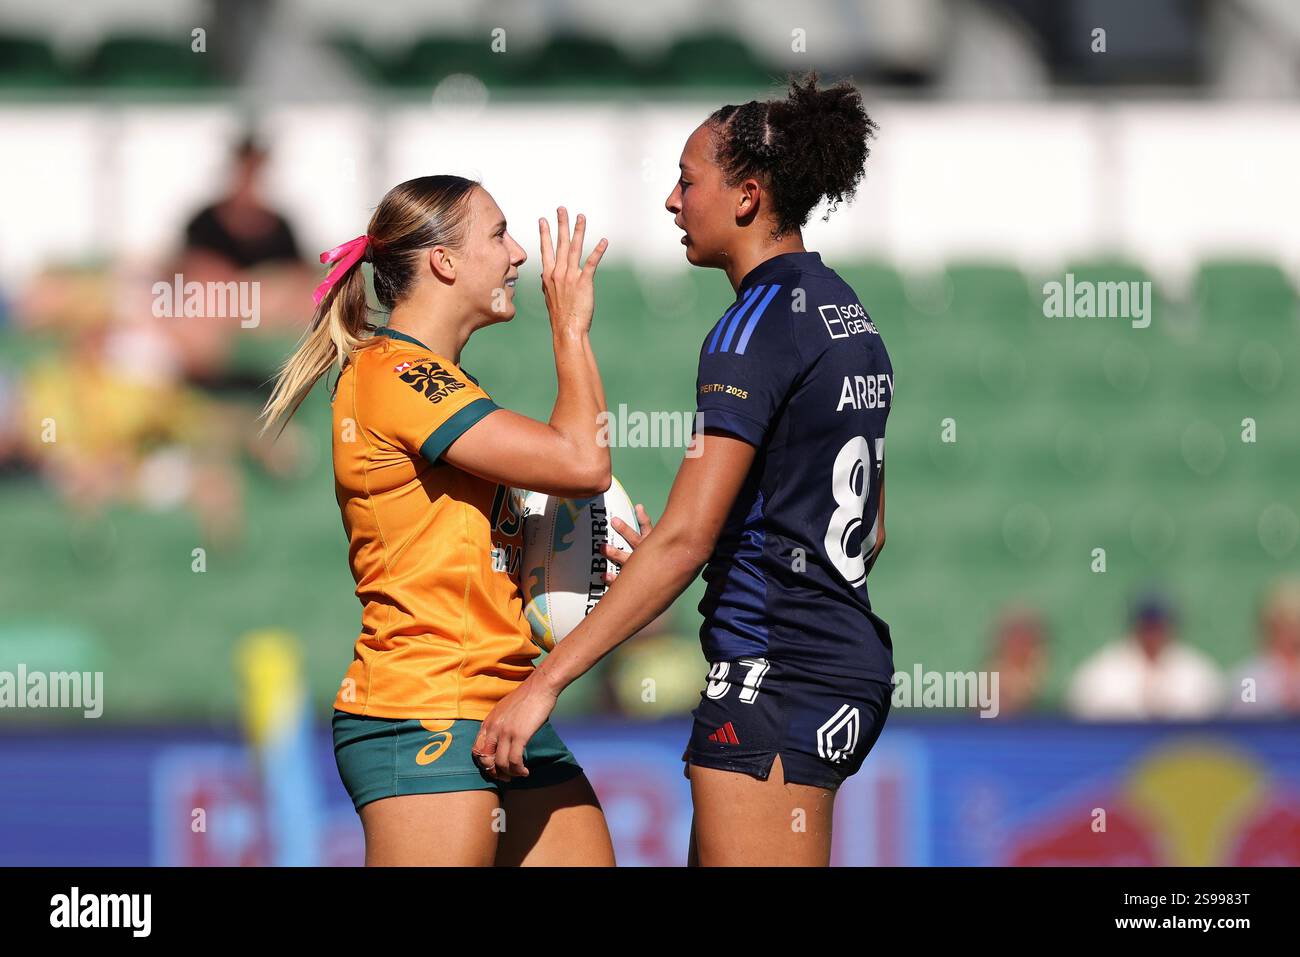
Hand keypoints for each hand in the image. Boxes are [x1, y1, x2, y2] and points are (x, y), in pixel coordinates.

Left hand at [472, 675, 557, 781]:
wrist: (539, 687)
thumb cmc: (526, 698)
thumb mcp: (503, 710)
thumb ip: (498, 724)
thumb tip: (500, 740)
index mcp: (488, 722)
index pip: (476, 749)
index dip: (484, 763)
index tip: (494, 768)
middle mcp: (493, 728)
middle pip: (486, 759)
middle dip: (494, 772)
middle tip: (505, 777)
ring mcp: (505, 732)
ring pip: (500, 763)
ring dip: (509, 774)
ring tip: (518, 774)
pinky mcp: (519, 736)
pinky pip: (514, 761)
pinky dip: (519, 770)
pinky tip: (525, 771)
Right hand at [539, 207, 607, 337]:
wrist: (567, 330)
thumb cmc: (560, 316)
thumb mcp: (549, 297)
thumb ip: (547, 284)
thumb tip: (544, 278)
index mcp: (548, 275)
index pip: (545, 249)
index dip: (544, 233)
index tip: (543, 220)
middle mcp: (557, 273)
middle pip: (559, 243)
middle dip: (561, 224)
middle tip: (562, 209)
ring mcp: (570, 277)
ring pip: (574, 248)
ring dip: (578, 231)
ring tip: (581, 217)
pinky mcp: (583, 282)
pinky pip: (591, 263)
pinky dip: (598, 251)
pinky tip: (604, 241)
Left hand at [600, 503, 653, 583]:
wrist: (665, 583)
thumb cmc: (659, 565)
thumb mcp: (661, 548)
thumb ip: (651, 534)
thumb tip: (643, 511)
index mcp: (652, 545)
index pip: (648, 529)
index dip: (643, 518)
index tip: (638, 506)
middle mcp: (646, 555)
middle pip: (634, 540)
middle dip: (625, 530)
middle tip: (614, 520)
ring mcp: (639, 568)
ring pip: (626, 559)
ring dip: (614, 553)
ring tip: (602, 547)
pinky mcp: (634, 581)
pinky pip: (622, 580)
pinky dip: (612, 578)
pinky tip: (603, 575)